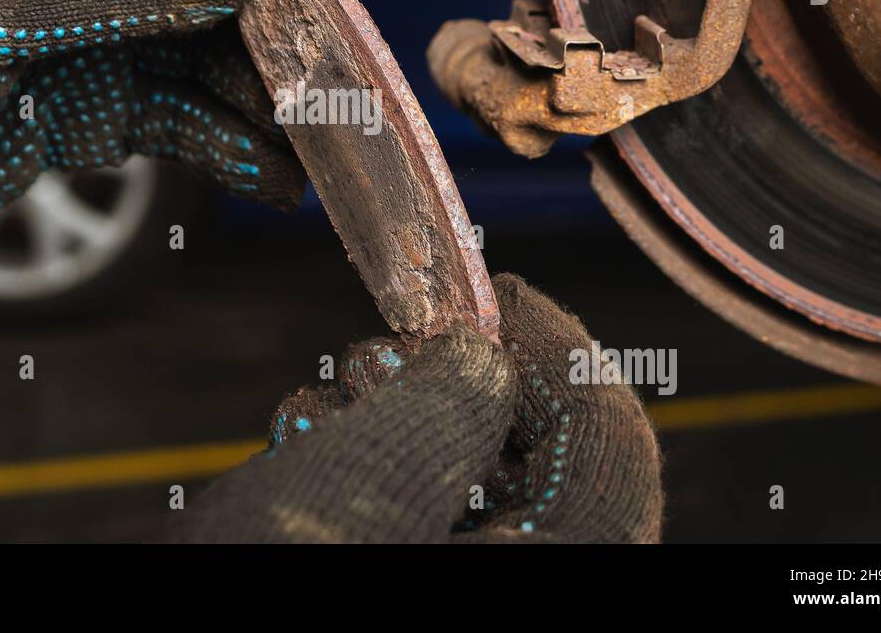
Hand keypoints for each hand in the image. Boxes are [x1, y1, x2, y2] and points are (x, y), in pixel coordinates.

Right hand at [178, 273, 663, 542]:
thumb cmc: (270, 588)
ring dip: (394, 423)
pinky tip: (301, 452)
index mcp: (552, 575)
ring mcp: (454, 581)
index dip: (559, 349)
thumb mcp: (362, 489)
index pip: (609, 449)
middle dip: (455, 387)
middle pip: (536, 464)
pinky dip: (364, 471)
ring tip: (319, 409)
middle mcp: (516, 584)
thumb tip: (484, 360)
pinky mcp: (398, 573)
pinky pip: (416, 520)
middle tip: (383, 356)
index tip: (499, 290)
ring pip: (468, 487)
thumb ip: (447, 405)